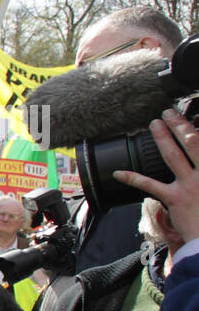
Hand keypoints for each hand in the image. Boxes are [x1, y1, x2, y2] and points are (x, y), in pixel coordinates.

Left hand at [114, 109, 198, 241]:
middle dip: (179, 124)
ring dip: (162, 137)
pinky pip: (150, 185)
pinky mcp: (175, 199)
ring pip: (173, 156)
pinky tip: (118, 172)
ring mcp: (191, 185)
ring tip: (154, 123)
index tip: (193, 118)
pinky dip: (133, 178)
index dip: (198, 128)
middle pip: (193, 142)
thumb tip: (197, 165)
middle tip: (168, 111)